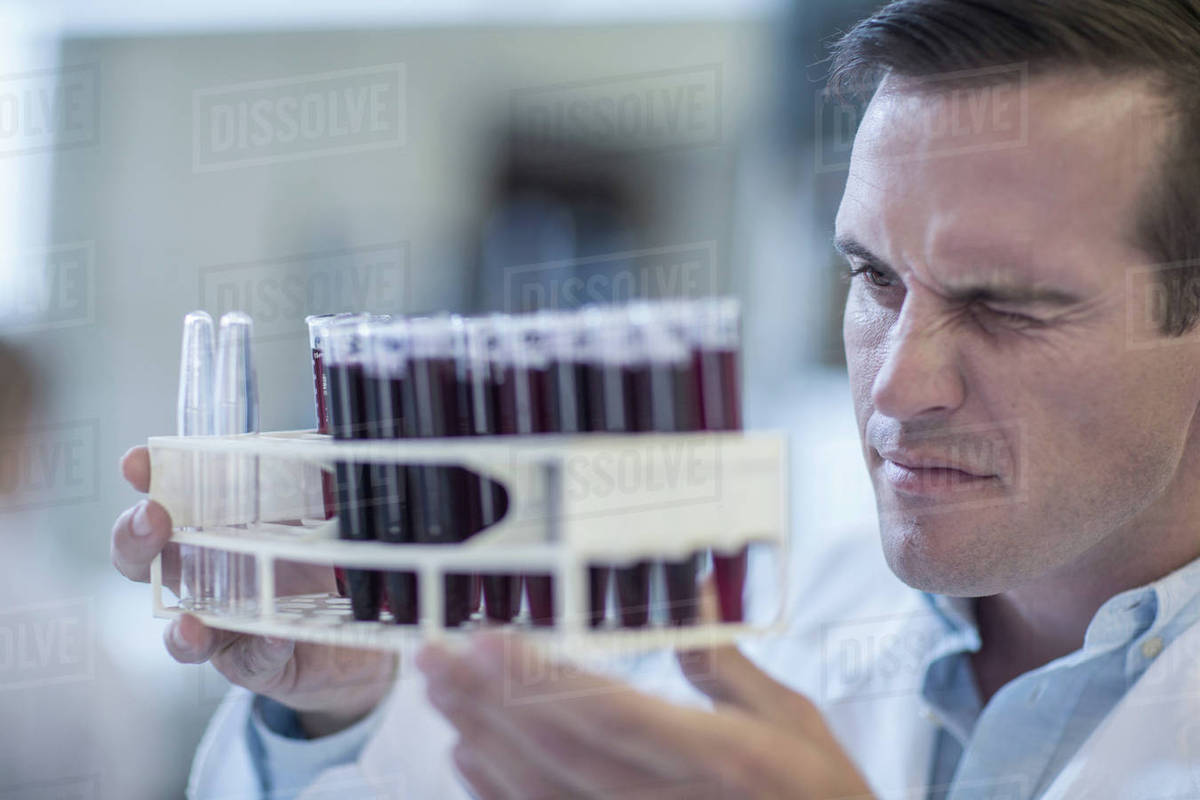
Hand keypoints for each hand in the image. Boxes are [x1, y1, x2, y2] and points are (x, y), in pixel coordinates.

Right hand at [112, 446, 395, 736]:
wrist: (356, 636)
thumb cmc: (317, 565)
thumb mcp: (315, 514)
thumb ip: (309, 480)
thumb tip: (327, 436)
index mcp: (207, 536)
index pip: (161, 504)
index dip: (145, 481)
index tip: (138, 461)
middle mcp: (202, 582)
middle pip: (142, 566)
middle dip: (135, 540)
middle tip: (151, 518)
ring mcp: (225, 628)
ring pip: (184, 634)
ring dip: (182, 631)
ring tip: (189, 623)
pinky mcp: (260, 664)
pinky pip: (253, 660)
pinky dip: (262, 648)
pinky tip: (275, 633)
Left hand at [417, 631, 874, 798]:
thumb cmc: (819, 796)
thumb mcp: (792, 720)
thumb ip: (725, 662)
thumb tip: (690, 587)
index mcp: (721, 760)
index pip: (612, 716)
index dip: (540, 680)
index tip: (487, 640)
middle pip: (558, 754)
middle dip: (488, 701)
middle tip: (435, 655)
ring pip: (540, 794)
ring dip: (481, 740)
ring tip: (440, 691)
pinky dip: (496, 794)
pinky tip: (467, 755)